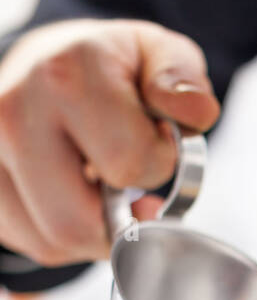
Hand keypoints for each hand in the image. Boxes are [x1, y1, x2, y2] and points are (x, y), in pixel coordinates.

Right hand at [0, 18, 219, 265]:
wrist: (49, 62)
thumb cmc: (111, 68)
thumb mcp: (159, 56)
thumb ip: (182, 81)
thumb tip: (196, 112)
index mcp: (66, 74)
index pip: (128, 164)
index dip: (156, 164)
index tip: (154, 143)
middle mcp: (14, 110)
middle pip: (78, 222)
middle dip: (120, 218)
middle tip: (129, 186)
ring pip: (52, 242)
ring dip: (92, 233)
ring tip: (99, 191)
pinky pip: (31, 243)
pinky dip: (61, 237)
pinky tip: (71, 199)